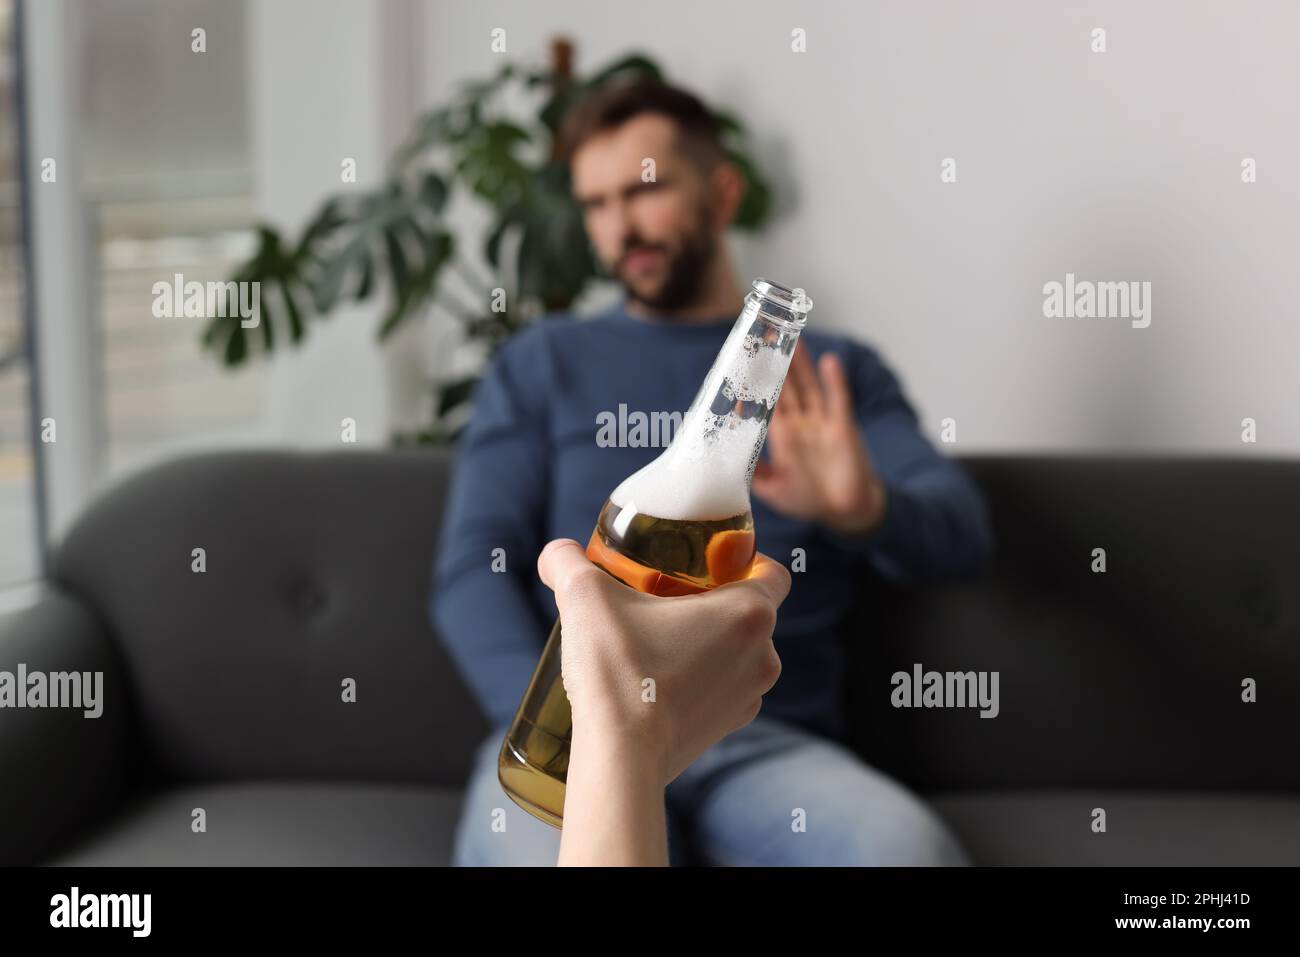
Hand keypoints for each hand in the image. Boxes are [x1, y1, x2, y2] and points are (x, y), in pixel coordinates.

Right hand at [537, 538, 790, 787]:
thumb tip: (556, 553)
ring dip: (708, 643)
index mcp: (749, 613)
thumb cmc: (617, 670)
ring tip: (658, 640)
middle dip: (715, 602)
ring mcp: (749, 696)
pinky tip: (658, 679)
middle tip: (669, 597)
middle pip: (752, 612)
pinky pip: (723, 689)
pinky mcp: (728, 726)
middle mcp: (763, 655)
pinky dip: (700, 680)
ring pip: (739, 653)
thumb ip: (568, 562)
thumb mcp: (586, 597)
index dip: (745, 561)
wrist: (620, 755)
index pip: (773, 571)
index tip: (707, 564)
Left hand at [751, 342, 886, 535]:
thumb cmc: (809, 500)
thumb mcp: (775, 490)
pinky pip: (839, 400)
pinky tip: (828, 361)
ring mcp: (822, 423)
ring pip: (809, 387)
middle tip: (764, 337)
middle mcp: (800, 424)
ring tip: (792, 338)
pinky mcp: (843, 427)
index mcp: (780, 436)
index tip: (740, 363)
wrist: (847, 512)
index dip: (752, 386)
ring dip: (801, 364)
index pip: (762, 405)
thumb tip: (727, 459)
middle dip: (775, 364)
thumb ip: (755, 473)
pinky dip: (835, 381)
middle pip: (785, 388)